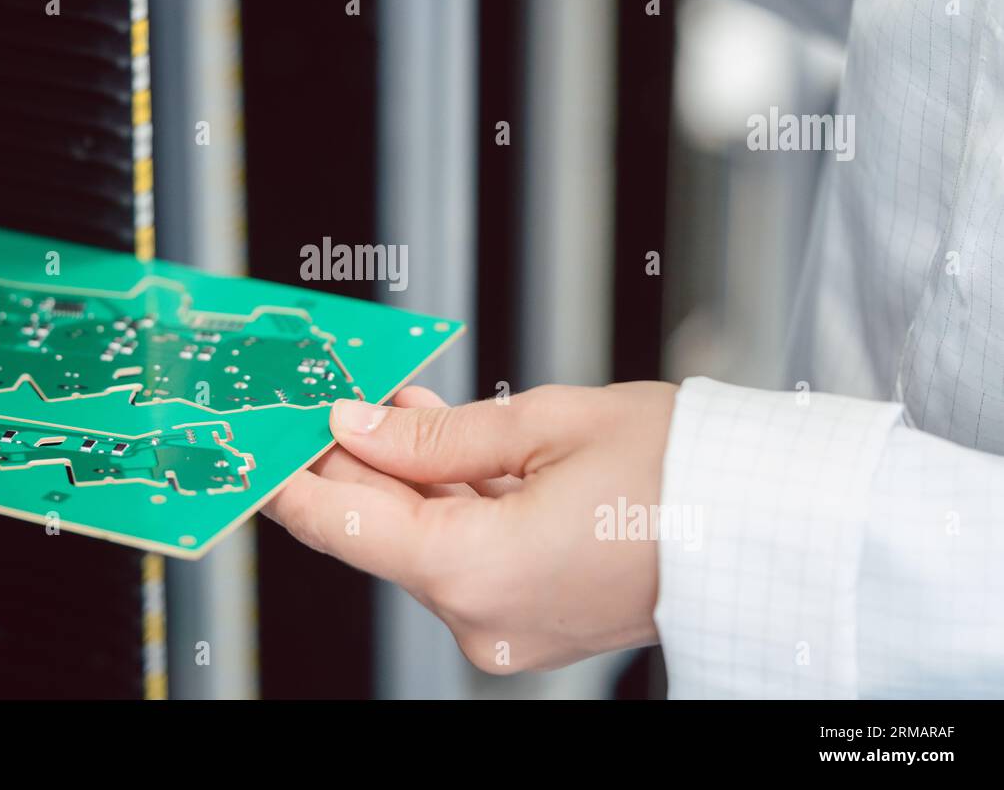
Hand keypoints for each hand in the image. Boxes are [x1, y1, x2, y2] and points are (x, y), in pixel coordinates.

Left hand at [264, 381, 676, 672]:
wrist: (768, 524)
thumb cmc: (681, 472)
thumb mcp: (544, 425)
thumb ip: (434, 437)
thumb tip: (357, 429)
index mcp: (478, 570)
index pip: (343, 527)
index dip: (290, 483)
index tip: (259, 447)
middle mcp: (484, 618)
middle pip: (382, 531)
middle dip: (354, 462)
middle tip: (335, 399)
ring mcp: (509, 627)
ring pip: (422, 541)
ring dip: (405, 475)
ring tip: (396, 405)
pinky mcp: (531, 619)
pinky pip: (466, 556)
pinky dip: (448, 504)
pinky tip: (440, 447)